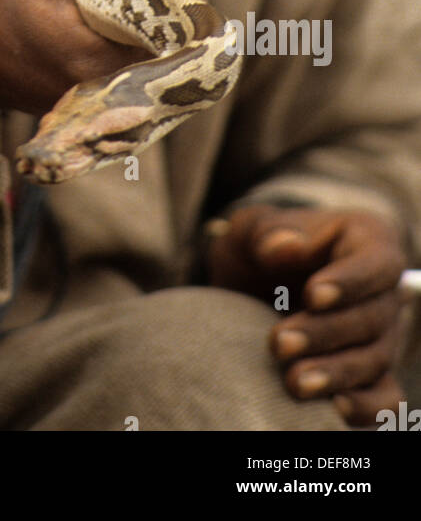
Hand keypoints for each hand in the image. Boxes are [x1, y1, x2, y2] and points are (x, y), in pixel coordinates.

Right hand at [0, 0, 193, 117]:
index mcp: (104, 58)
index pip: (180, 20)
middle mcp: (113, 91)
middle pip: (176, 38)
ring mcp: (107, 102)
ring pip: (161, 50)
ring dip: (148, 14)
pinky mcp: (100, 102)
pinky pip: (140, 64)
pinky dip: (133, 33)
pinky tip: (104, 14)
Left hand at [205, 205, 411, 425]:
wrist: (254, 284)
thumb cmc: (261, 247)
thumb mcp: (252, 228)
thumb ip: (266, 231)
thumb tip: (287, 247)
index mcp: (365, 240)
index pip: (377, 262)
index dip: (351, 281)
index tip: (313, 295)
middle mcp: (383, 291)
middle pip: (373, 317)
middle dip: (326, 333)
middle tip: (279, 343)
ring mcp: (381, 335)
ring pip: (375, 359)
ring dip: (336, 373)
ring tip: (293, 381)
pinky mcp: (371, 374)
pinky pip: (385, 398)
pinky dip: (366, 407)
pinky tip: (333, 409)